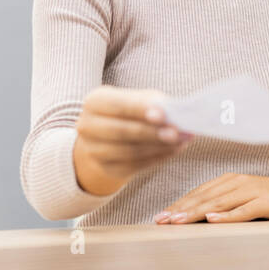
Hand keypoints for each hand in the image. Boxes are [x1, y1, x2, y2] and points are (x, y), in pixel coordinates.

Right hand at [73, 86, 193, 194]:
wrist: (106, 136)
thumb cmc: (127, 112)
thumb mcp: (136, 100)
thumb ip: (152, 102)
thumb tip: (174, 111)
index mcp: (94, 102)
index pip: (119, 106)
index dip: (141, 110)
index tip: (164, 114)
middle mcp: (87, 126)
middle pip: (122, 132)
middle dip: (152, 133)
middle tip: (177, 133)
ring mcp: (94, 151)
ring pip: (129, 152)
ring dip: (159, 148)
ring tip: (181, 142)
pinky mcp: (106, 169)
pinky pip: (134, 166)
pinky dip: (156, 158)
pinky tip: (172, 151)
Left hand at [154, 174, 268, 223]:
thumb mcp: (245, 197)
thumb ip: (225, 201)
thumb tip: (201, 214)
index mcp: (231, 180)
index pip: (199, 192)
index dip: (179, 204)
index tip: (161, 216)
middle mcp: (238, 182)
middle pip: (204, 197)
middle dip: (180, 209)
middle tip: (160, 220)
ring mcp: (252, 191)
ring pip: (218, 203)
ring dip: (196, 212)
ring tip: (177, 221)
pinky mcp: (265, 202)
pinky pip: (243, 210)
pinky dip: (226, 215)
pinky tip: (211, 219)